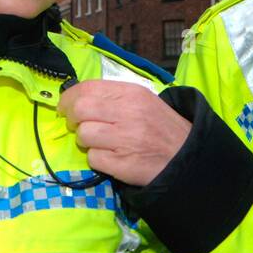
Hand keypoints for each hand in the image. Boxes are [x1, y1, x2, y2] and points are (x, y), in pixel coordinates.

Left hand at [58, 79, 190, 186]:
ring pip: (84, 135)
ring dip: (85, 141)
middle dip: (72, 119)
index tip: (65, 107)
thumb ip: (112, 97)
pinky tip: (109, 157)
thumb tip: (76, 98)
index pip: (87, 88)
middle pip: (80, 109)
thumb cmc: (161, 126)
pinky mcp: (123, 164)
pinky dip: (96, 159)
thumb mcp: (143, 100)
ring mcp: (125, 139)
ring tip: (98, 142)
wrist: (187, 156)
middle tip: (77, 125)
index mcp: (131, 93)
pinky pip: (93, 158)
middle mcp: (128, 113)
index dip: (69, 98)